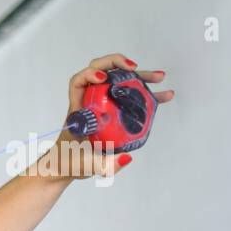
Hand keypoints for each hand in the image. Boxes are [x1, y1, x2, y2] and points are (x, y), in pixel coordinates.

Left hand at [38, 53, 174, 181]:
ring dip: (139, 77)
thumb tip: (127, 157)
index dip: (89, 74)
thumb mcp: (88, 166)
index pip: (77, 83)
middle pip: (100, 73)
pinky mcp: (111, 112)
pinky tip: (164, 96)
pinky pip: (129, 97)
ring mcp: (101, 105)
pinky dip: (146, 94)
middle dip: (117, 65)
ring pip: (118, 82)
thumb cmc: (69, 163)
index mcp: (78, 112)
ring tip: (159, 78)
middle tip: (135, 68)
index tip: (103, 77)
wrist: (65, 166)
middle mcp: (89, 103)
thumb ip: (106, 165)